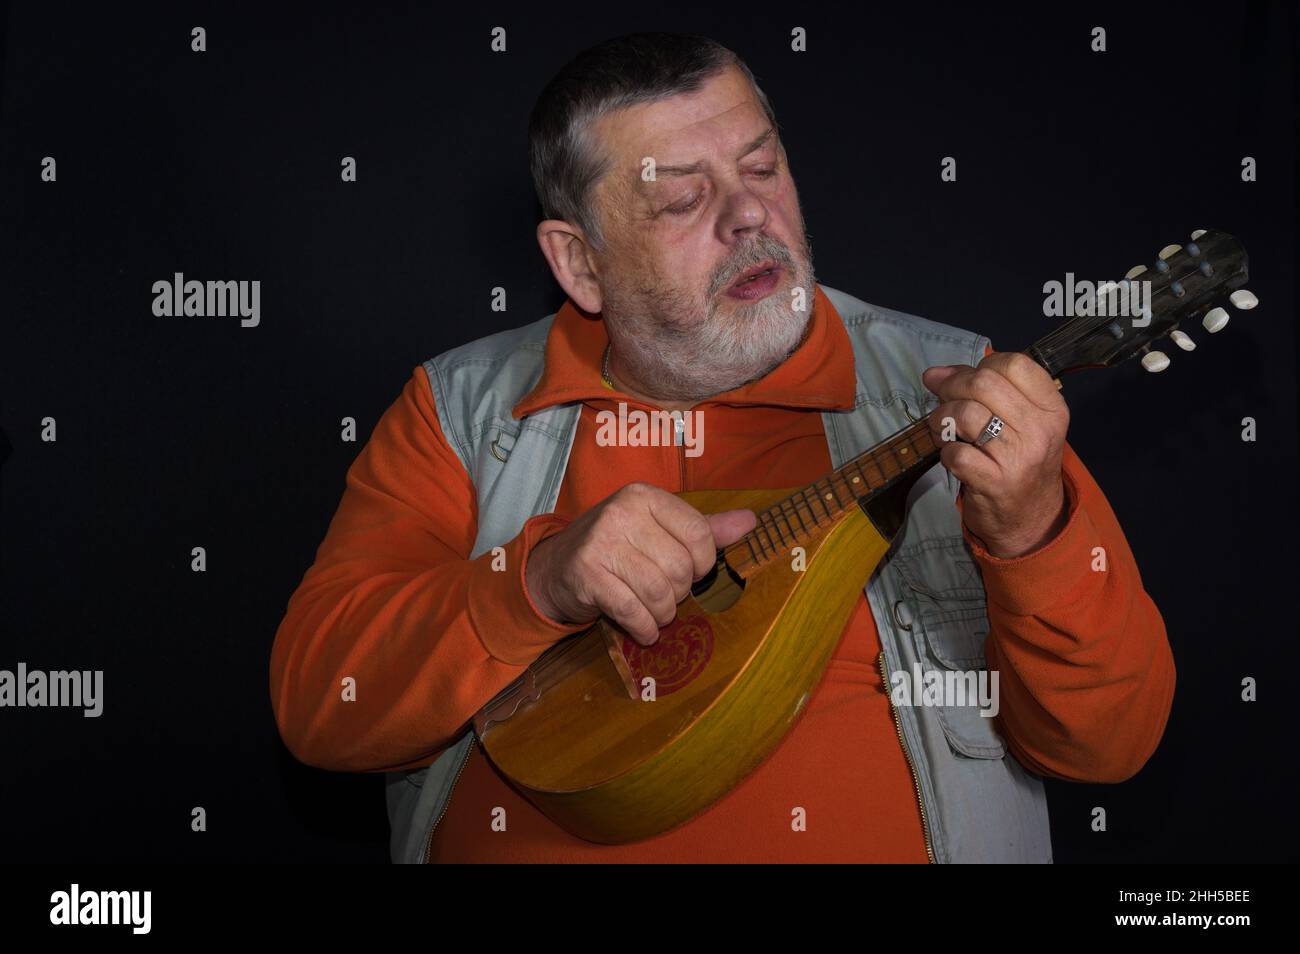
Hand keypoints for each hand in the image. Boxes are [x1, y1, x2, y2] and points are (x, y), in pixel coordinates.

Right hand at [524, 482, 756, 644]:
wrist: (555, 568)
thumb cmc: (616, 547)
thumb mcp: (657, 529)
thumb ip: (704, 528)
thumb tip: (750, 522)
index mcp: (644, 495)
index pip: (699, 533)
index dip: (702, 564)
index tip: (690, 572)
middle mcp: (621, 512)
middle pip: (680, 567)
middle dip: (679, 593)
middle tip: (665, 595)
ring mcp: (601, 542)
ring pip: (659, 592)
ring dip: (663, 614)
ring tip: (655, 614)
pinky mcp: (587, 574)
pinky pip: (633, 611)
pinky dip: (644, 628)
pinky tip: (643, 631)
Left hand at [922, 351, 1069, 558]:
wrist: (1031, 519)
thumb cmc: (1020, 462)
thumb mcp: (1019, 422)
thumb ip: (983, 391)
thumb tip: (935, 373)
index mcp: (1051, 408)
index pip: (1014, 364)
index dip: (981, 366)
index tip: (966, 380)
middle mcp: (1040, 429)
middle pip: (984, 383)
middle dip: (951, 387)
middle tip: (942, 400)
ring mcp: (1019, 457)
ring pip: (966, 414)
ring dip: (941, 418)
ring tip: (941, 429)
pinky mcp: (995, 482)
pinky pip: (955, 452)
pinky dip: (944, 451)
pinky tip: (951, 454)